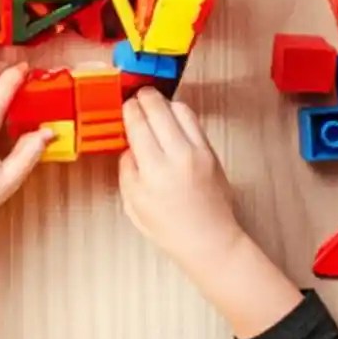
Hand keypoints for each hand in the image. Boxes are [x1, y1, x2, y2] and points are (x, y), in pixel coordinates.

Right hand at [118, 88, 302, 338]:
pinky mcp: (212, 152)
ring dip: (165, 103)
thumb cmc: (170, 229)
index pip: (138, 124)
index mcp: (154, 170)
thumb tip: (128, 146)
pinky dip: (181, 115)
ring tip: (155, 107)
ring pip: (180, 109)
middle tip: (137, 98)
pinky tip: (172, 121)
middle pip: (159, 109)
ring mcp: (198, 151)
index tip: (125, 106)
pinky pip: (194, 122)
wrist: (209, 240)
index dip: (129, 110)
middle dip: (145, 98)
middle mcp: (178, 155)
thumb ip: (127, 170)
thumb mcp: (133, 204)